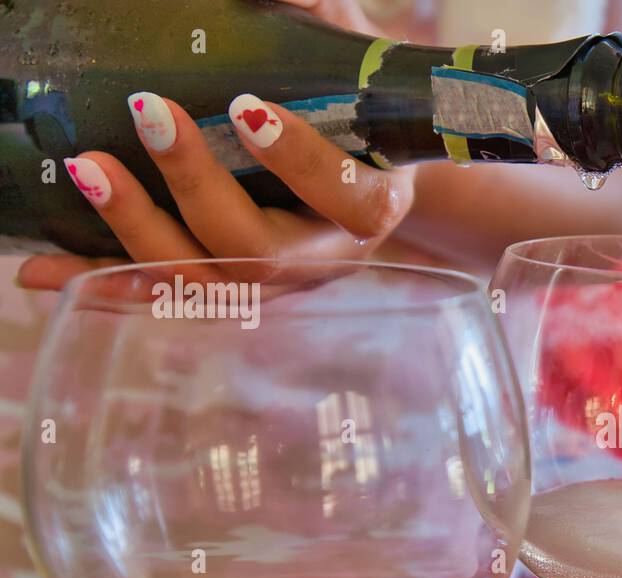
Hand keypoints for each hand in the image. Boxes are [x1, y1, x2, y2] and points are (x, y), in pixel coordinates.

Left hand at [17, 0, 413, 289]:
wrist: (362, 175)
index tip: (248, 108)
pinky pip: (159, 295)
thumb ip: (322, 22)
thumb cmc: (355, 115)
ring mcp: (267, 285)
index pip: (343, 196)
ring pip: (201, 281)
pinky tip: (43, 269)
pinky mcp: (222, 289)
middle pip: (258, 251)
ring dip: (138, 230)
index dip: (298, 160)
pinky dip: (101, 282)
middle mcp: (319, 260)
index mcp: (368, 210)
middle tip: (152, 112)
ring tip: (91, 169)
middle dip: (198, 185)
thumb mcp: (352, 67)